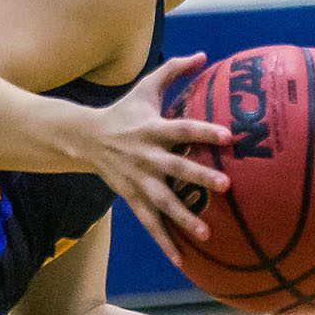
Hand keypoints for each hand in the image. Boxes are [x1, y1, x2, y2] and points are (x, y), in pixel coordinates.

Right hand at [87, 54, 233, 267]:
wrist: (84, 137)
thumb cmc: (125, 110)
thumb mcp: (146, 87)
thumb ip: (174, 70)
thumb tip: (204, 54)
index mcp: (153, 128)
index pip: (184, 128)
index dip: (206, 130)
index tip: (230, 135)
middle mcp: (147, 156)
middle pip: (177, 168)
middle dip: (200, 177)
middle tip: (227, 186)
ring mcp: (138, 179)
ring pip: (162, 202)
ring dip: (183, 219)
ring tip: (207, 234)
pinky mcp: (130, 197)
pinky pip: (149, 222)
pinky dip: (164, 241)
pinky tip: (182, 260)